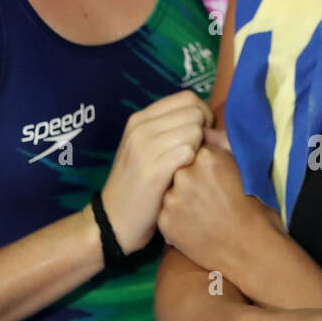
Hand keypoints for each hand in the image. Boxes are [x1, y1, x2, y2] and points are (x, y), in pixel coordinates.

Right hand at [100, 91, 210, 254]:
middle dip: (206, 132)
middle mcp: (140, 128)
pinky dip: (194, 165)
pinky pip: (189, 152)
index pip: (187, 98)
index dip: (203, 115)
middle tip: (200, 155)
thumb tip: (209, 122)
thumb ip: (170, 130)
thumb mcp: (146, 150)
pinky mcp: (152, 170)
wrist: (112, 222)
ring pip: (194, 131)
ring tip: (192, 168)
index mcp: (140, 119)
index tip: (201, 137)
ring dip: (201, 150)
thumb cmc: (138, 187)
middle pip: (194, 112)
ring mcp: (144, 148)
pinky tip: (186, 179)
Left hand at [157, 139, 262, 272]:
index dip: (200, 163)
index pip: (190, 147)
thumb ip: (220, 144)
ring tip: (200, 211)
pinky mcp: (164, 220)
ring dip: (179, 197)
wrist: (251, 249)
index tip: (212, 177)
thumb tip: (204, 130)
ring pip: (169, 188)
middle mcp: (185, 173)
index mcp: (206, 156)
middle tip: (207, 196)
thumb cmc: (253, 207)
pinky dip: (175, 217)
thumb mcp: (243, 168)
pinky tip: (193, 224)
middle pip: (178, 167)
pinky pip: (164, 211)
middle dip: (187, 177)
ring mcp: (172, 198)